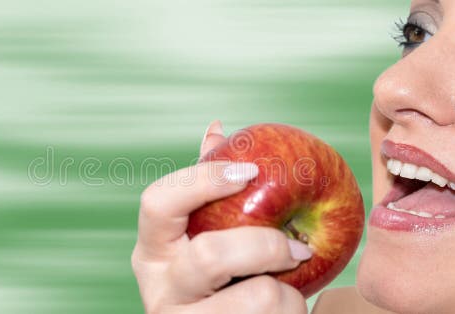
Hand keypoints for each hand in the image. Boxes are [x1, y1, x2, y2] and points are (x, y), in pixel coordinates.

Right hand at [131, 120, 312, 313]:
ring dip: (290, 291)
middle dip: (267, 246)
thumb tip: (216, 129)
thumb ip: (210, 190)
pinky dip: (294, 312)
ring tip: (291, 290)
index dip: (204, 181)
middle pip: (210, 256)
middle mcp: (159, 288)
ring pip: (256, 296)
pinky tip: (284, 312)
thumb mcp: (211, 236)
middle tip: (300, 247)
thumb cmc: (225, 282)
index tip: (251, 170)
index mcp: (153, 250)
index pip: (157, 203)